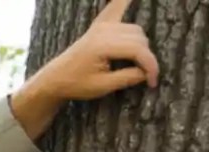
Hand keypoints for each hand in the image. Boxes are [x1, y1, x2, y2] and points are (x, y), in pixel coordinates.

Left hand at [31, 0, 159, 101]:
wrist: (55, 78)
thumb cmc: (76, 84)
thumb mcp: (102, 87)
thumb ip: (127, 78)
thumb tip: (147, 72)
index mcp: (102, 46)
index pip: (138, 50)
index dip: (150, 66)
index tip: (153, 82)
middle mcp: (103, 30)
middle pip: (139, 38)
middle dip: (146, 57)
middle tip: (144, 77)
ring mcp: (101, 25)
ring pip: (135, 29)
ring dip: (141, 45)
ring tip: (137, 64)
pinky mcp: (99, 25)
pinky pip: (116, 7)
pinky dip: (124, 2)